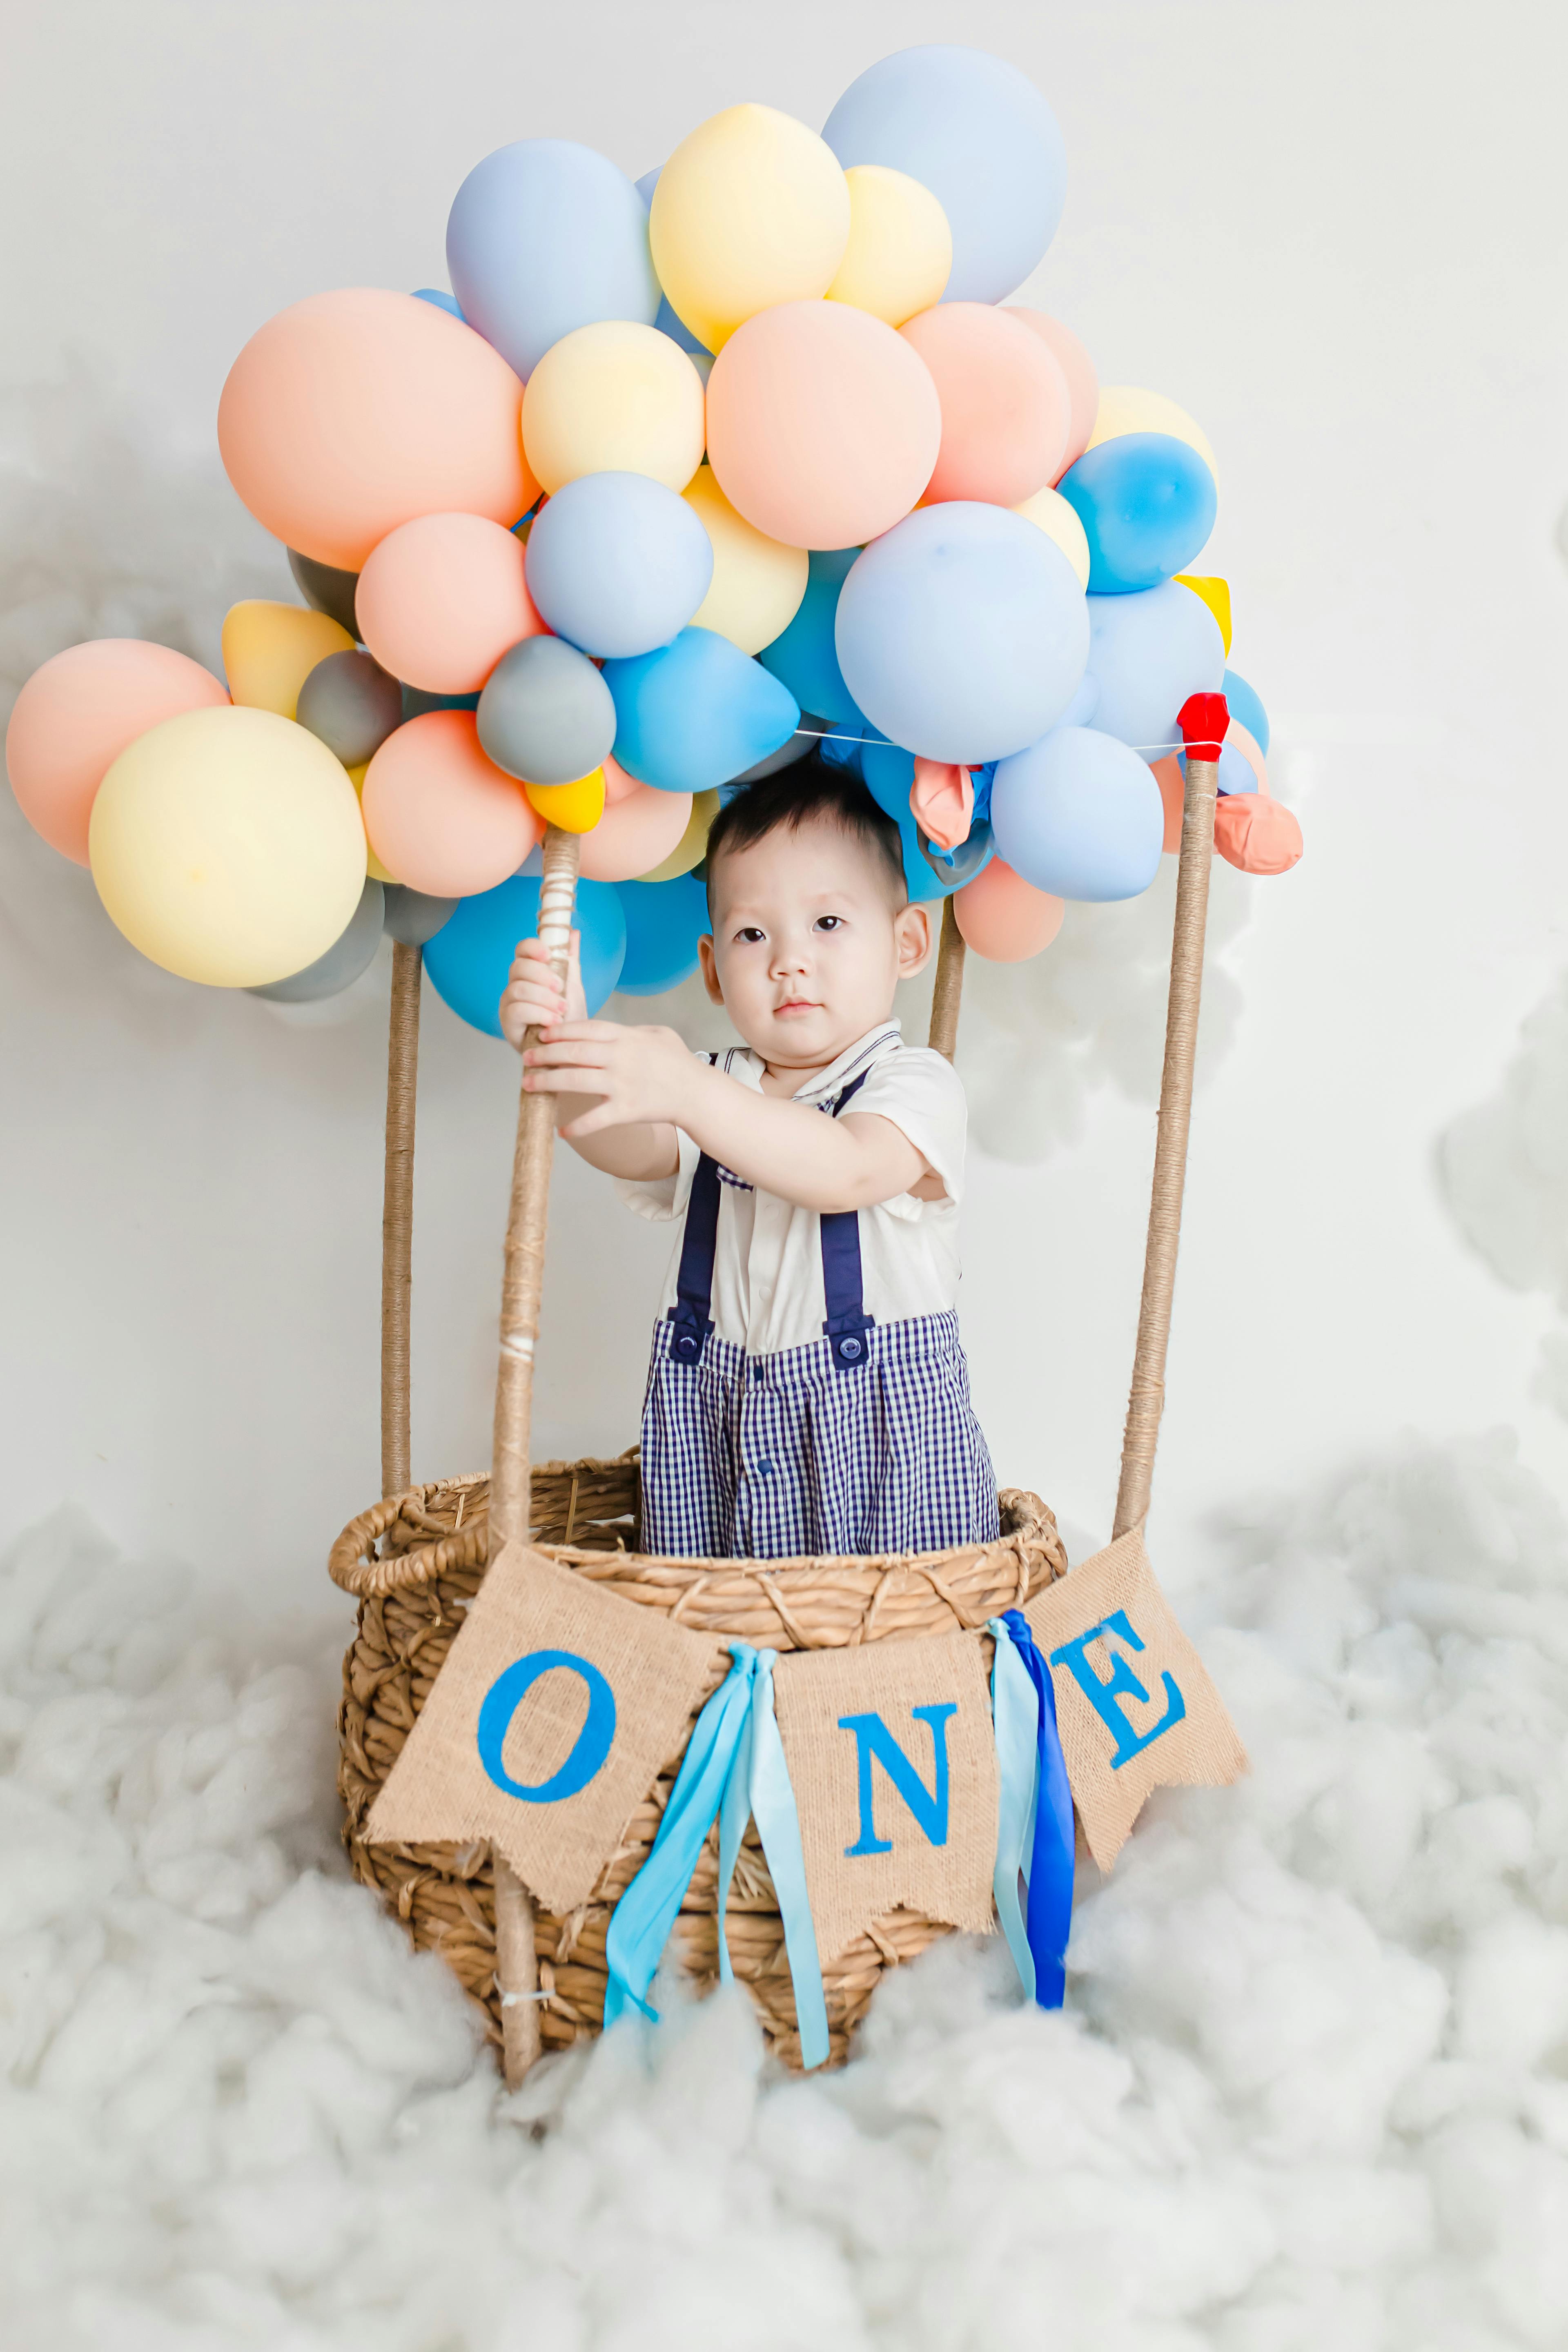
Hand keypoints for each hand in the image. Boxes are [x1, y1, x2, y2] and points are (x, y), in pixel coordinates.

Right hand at [499, 932, 586, 1050]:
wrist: (569, 1047)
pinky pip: (517, 1010)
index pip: (522, 949)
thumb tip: (573, 933)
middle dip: (543, 975)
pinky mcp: (508, 1023)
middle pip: (518, 967)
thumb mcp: (573, 986)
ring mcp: (509, 1003)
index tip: (549, 955)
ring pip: (519, 989)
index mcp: (530, 971)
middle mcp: (515, 984)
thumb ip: (570, 961)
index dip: (533, 947)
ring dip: (544, 998)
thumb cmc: (568, 1016)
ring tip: (562, 1009)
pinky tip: (553, 1022)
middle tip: (561, 988)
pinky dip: (539, 1014)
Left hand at [522, 1021, 697, 1139]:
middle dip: (545, 1054)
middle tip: (526, 1057)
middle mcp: (620, 1058)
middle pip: (573, 1053)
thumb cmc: (679, 1063)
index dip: (559, 1031)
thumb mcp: (659, 1034)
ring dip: (548, 1082)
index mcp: (626, 1037)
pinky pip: (595, 1119)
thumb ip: (632, 1030)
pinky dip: (577, 1126)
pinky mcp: (626, 1110)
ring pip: (575, 1081)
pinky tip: (561, 1131)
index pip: (585, 1029)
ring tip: (528, 1084)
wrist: (697, 1094)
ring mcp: (622, 1084)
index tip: (542, 1034)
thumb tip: (609, 1032)